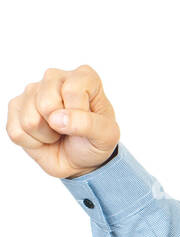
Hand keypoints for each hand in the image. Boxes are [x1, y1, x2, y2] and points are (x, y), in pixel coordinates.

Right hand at [6, 64, 120, 178]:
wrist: (80, 160)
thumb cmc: (94, 142)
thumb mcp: (106, 136)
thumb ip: (89, 124)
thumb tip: (57, 118)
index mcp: (84, 77)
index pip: (72, 91)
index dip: (79, 114)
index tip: (88, 121)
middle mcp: (55, 77)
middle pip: (46, 103)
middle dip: (60, 125)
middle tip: (70, 128)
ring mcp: (32, 91)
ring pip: (30, 120)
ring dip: (47, 135)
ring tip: (58, 132)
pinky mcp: (15, 107)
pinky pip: (17, 132)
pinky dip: (33, 142)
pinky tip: (44, 136)